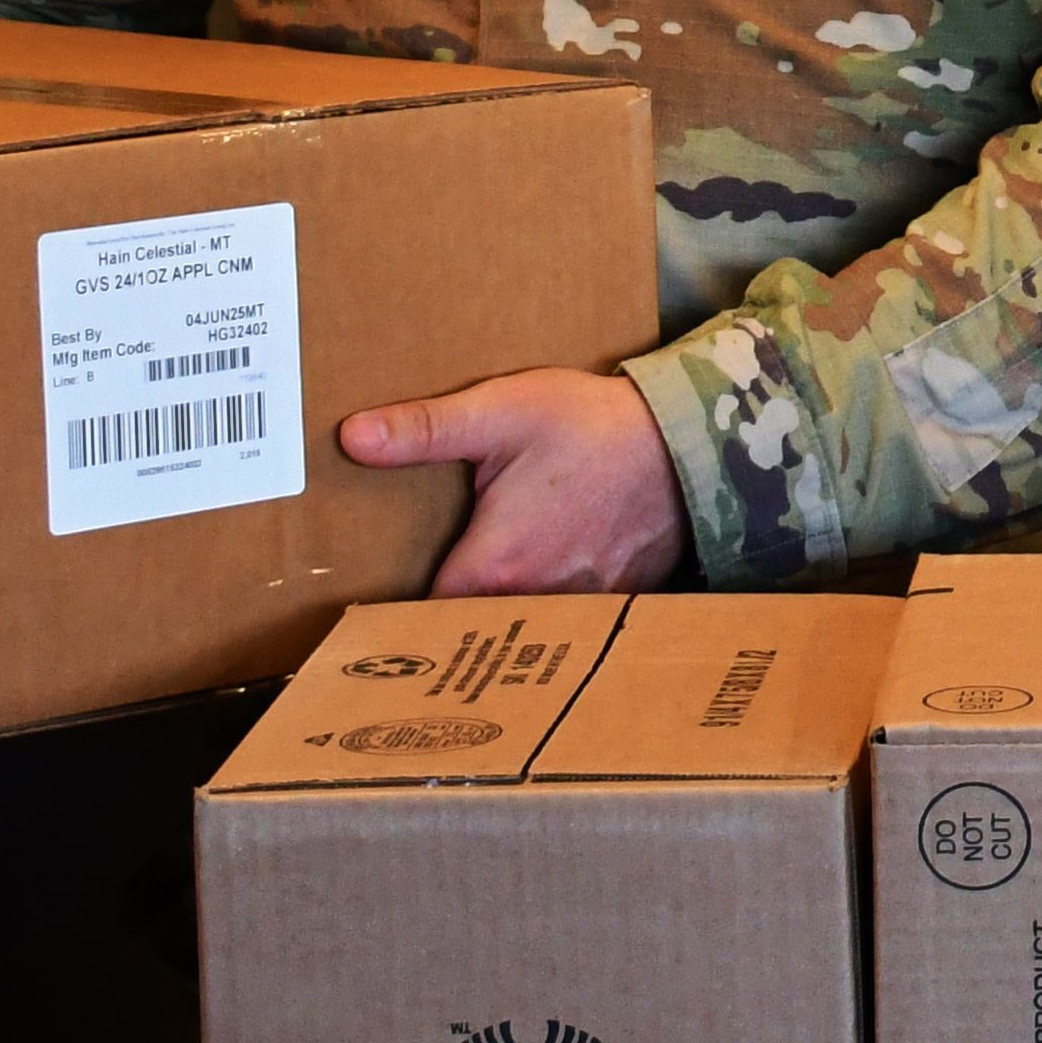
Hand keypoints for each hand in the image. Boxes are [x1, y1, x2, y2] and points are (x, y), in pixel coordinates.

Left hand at [344, 367, 690, 595]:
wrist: (689, 441)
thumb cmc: (593, 426)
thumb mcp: (501, 413)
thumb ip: (424, 430)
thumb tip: (351, 438)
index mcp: (495, 565)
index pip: (427, 617)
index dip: (401, 617)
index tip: (378, 620)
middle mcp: (537, 598)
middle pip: (478, 628)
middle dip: (454, 623)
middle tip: (423, 618)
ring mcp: (584, 605)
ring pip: (527, 628)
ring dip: (507, 619)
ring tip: (483, 603)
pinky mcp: (619, 597)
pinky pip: (573, 620)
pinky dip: (556, 608)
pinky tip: (550, 581)